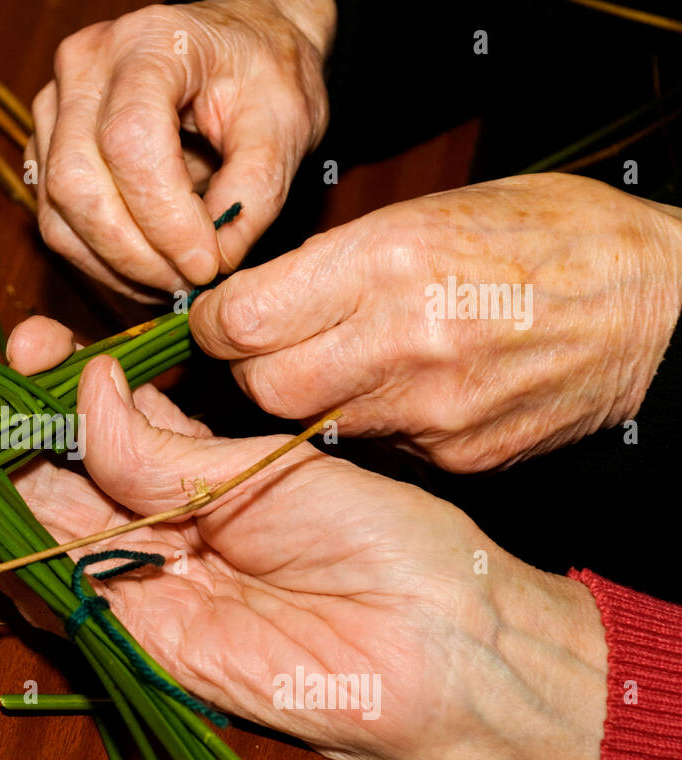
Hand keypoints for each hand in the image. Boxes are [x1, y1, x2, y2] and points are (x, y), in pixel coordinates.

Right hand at [0, 316, 608, 759]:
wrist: (433, 647)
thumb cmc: (381, 544)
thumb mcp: (266, 469)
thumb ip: (166, 447)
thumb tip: (89, 387)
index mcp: (205, 480)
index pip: (113, 426)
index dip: (69, 385)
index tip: (37, 343)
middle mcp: (168, 531)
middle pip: (70, 476)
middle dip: (23, 425)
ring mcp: (151, 585)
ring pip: (53, 530)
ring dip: (4, 483)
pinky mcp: (143, 640)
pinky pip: (64, 594)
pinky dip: (15, 551)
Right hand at [30, 0, 333, 298]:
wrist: (239, 49)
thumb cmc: (262, 76)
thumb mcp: (285, 125)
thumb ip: (254, 194)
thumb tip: (215, 260)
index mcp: (149, 45)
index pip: (129, 143)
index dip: (163, 218)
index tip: (205, 263)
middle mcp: (85, 67)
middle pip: (77, 183)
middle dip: (133, 253)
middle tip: (187, 282)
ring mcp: (55, 106)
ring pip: (58, 211)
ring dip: (113, 264)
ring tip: (170, 279)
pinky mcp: (46, 146)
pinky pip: (54, 220)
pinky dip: (97, 258)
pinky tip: (144, 267)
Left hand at [191, 173, 681, 470]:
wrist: (663, 306)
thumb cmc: (550, 239)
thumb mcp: (435, 211)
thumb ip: (337, 261)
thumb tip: (257, 298)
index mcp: (391, 262)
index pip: (241, 321)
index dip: (215, 323)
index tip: (220, 317)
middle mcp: (405, 341)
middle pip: (262, 388)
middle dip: (249, 370)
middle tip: (269, 347)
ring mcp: (432, 409)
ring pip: (308, 426)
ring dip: (305, 399)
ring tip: (345, 362)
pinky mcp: (457, 456)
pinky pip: (374, 447)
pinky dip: (369, 423)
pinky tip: (404, 390)